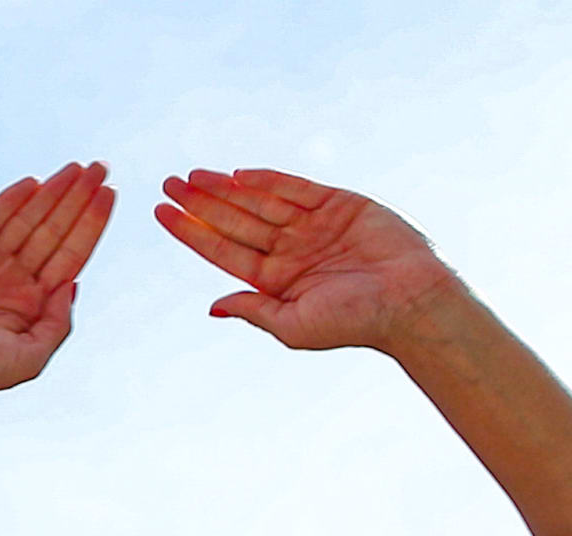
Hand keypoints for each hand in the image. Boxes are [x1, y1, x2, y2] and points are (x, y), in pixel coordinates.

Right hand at [0, 163, 113, 406]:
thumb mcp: (30, 358)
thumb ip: (57, 323)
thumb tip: (73, 282)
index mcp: (34, 303)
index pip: (71, 253)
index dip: (91, 222)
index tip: (109, 192)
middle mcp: (12, 281)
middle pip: (53, 230)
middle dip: (77, 198)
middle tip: (99, 167)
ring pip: (25, 221)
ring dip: (50, 193)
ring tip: (75, 169)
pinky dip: (7, 203)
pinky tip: (30, 184)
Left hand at [156, 168, 459, 354]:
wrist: (410, 302)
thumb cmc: (353, 322)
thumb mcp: (292, 325)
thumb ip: (254, 311)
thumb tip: (212, 307)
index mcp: (273, 279)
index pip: (222, 250)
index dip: (191, 231)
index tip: (161, 213)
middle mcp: (289, 249)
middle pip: (234, 220)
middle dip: (200, 203)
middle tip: (169, 183)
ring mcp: (312, 225)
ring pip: (259, 201)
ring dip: (225, 188)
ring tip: (192, 175)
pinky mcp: (339, 204)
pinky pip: (295, 188)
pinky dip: (266, 180)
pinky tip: (235, 174)